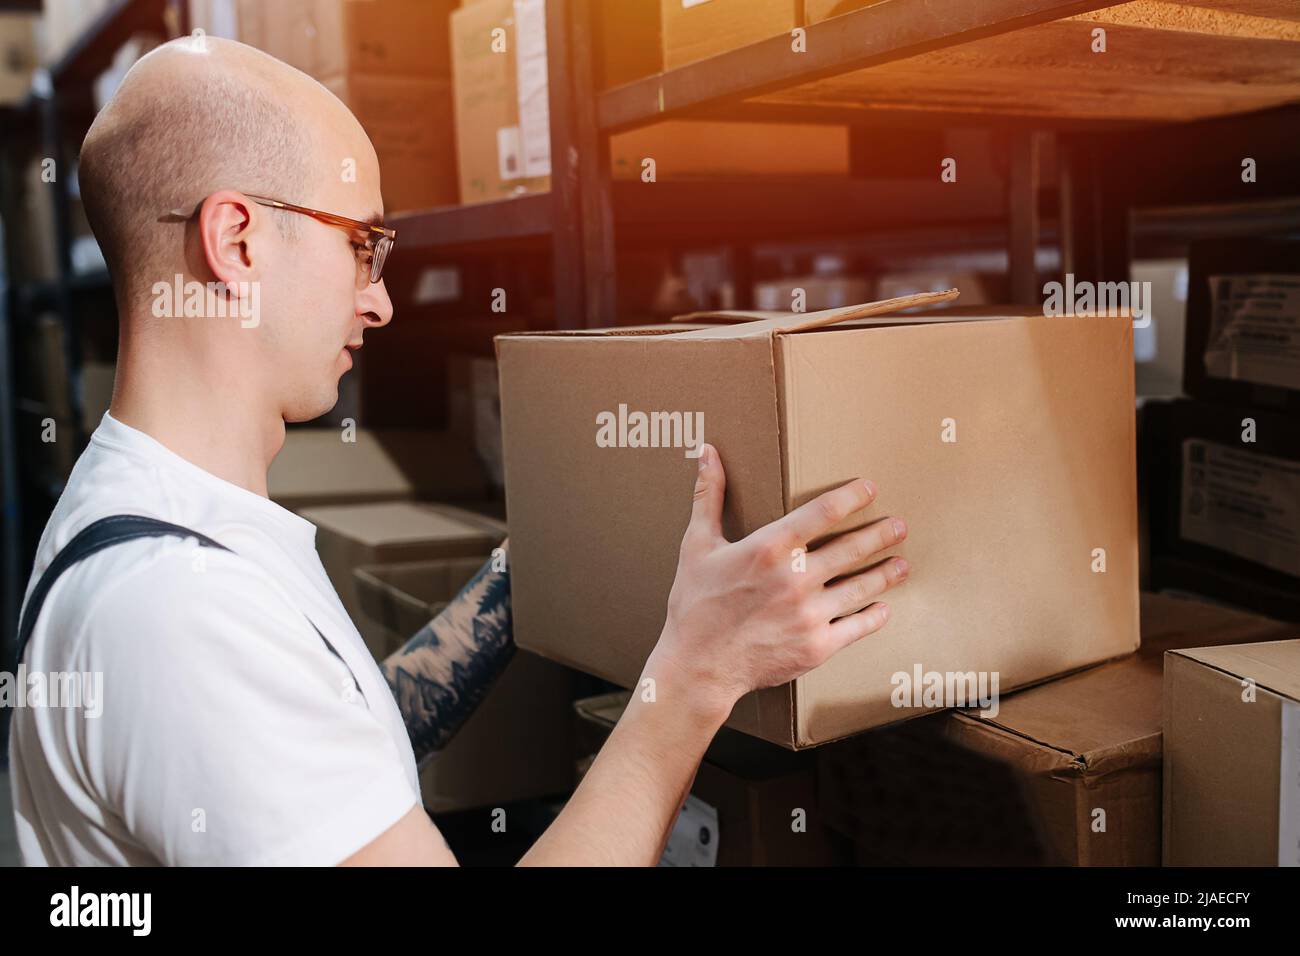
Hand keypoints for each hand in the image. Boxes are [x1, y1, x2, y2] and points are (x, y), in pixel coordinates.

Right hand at [647, 443, 907, 720]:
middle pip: (852, 547)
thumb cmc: (694, 605)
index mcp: (768, 547)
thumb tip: (708, 452)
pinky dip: (874, 616)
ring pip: (861, 587)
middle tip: (899, 527)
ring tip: (901, 564)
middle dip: (880, 534)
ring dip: (886, 573)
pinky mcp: (817, 646)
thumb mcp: (697, 546)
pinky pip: (856, 627)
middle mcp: (795, 578)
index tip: (869, 489)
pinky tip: (882, 609)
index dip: (852, 497)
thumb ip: (709, 496)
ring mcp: (809, 614)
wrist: (697, 668)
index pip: (823, 512)